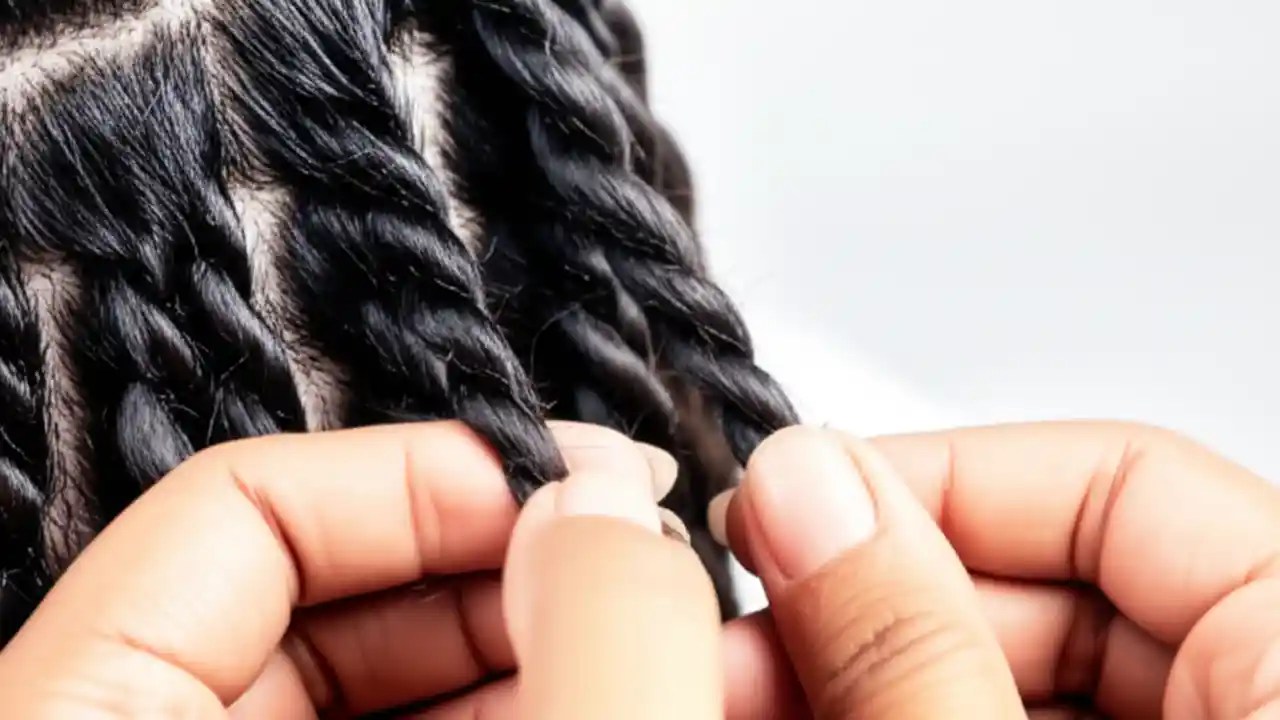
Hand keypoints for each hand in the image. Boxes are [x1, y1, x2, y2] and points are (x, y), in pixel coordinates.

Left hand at [0, 420, 696, 716]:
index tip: (576, 487)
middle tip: (653, 566)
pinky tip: (644, 700)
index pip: (238, 508)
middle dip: (530, 573)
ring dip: (559, 651)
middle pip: (346, 598)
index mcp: (79, 717)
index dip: (424, 473)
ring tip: (700, 645)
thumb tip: (610, 507)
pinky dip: (535, 717)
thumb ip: (543, 638)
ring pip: (409, 688)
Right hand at [714, 423, 1279, 718]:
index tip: (798, 507)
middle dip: (871, 603)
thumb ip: (916, 652)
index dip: (940, 476)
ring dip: (865, 675)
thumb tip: (808, 495)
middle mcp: (1272, 703)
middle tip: (744, 639)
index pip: (1129, 482)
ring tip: (742, 698)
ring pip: (1019, 679)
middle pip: (1055, 587)